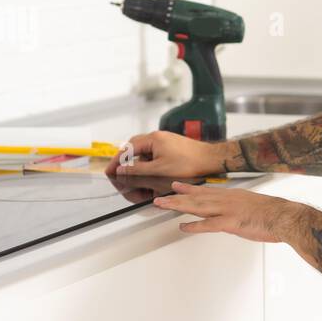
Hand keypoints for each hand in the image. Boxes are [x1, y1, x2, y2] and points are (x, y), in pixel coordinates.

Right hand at [106, 131, 224, 178]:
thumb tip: (121, 170)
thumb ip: (137, 170)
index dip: (116, 162)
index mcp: (152, 139)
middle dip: (126, 165)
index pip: (127, 149)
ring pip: (144, 155)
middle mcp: (157, 138)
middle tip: (119, 177)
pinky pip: (154, 157)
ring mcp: (165, 143)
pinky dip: (149, 168)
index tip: (110, 171)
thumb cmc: (190, 163)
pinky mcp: (171, 149)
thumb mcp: (159, 170)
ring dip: (138, 168)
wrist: (211, 160)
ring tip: (136, 182)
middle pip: (134, 151)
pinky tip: (150, 179)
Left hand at [153, 182, 301, 243]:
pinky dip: (194, 225)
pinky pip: (209, 224)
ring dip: (179, 206)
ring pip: (198, 207)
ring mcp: (228, 210)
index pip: (206, 190)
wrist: (285, 216)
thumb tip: (234, 215)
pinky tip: (183, 226)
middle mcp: (227, 200)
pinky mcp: (232, 223)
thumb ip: (240, 209)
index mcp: (232, 196)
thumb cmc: (274, 214)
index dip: (189, 188)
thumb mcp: (254, 206)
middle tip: (160, 196)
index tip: (176, 185)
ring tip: (163, 205)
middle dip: (177, 197)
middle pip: (197, 198)